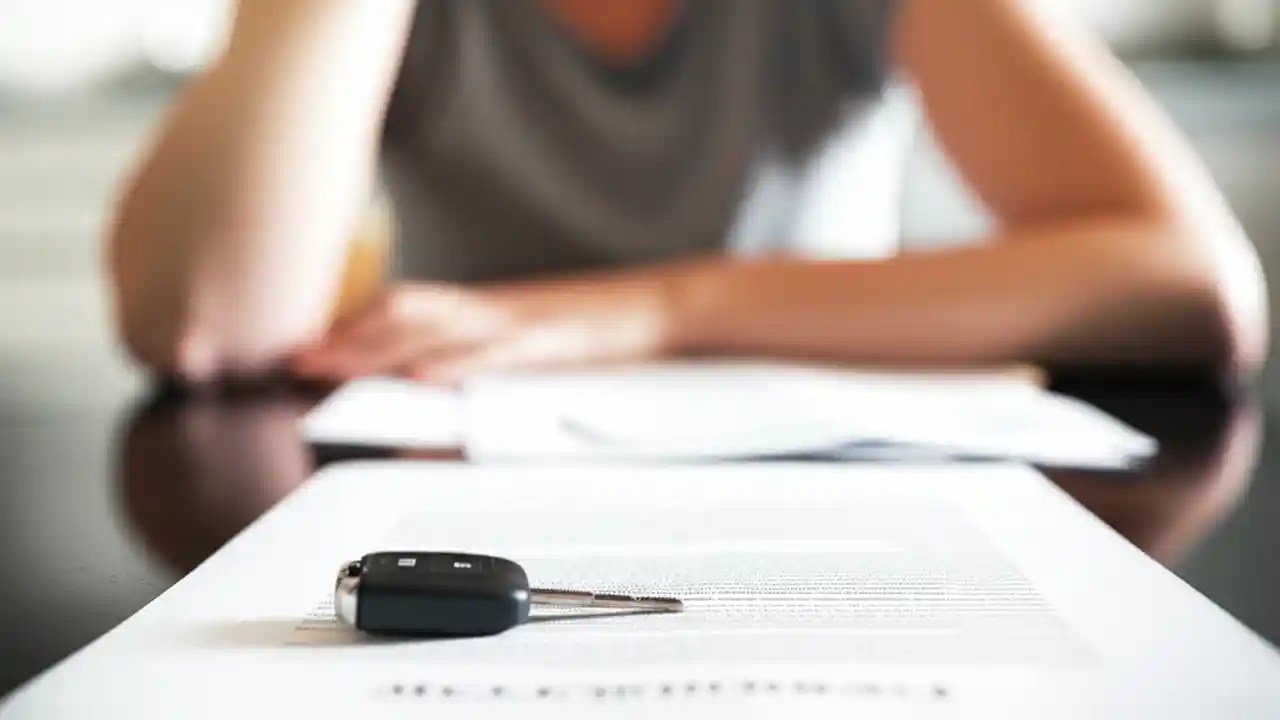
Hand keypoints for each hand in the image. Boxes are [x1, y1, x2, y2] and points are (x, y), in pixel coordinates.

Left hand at [290, 273, 682, 383]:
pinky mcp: (549, 339)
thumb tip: (435, 397)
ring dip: (378, 345)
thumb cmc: (598, 332)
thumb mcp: (532, 351)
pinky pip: (494, 350)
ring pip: (436, 324)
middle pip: (404, 312)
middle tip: (297, 360)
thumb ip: (482, 368)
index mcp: (483, 311)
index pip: (404, 310)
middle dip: (346, 338)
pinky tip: (422, 375)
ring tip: (334, 364)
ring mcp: (517, 320)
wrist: (662, 307)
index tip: (307, 349)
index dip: (352, 328)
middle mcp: (490, 308)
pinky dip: (455, 362)